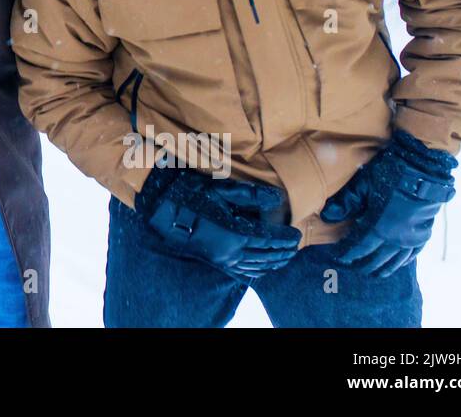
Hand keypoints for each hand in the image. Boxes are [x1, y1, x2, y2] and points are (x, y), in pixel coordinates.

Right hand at [136, 168, 300, 280]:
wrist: (163, 210)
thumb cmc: (192, 195)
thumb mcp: (222, 190)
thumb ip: (251, 195)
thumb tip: (276, 198)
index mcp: (236, 233)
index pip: (269, 239)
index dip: (285, 238)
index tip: (296, 234)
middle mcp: (232, 251)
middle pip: (266, 255)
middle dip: (283, 252)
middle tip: (296, 247)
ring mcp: (223, 258)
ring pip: (256, 266)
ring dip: (274, 263)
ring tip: (286, 258)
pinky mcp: (216, 261)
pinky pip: (242, 270)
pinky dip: (258, 270)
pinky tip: (264, 268)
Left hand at [320, 129, 455, 277]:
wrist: (425, 167)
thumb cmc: (390, 173)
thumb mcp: (363, 184)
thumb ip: (345, 202)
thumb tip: (327, 216)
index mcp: (379, 227)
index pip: (359, 247)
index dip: (348, 254)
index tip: (339, 258)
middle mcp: (396, 237)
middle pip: (377, 258)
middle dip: (363, 264)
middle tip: (353, 268)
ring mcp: (413, 237)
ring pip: (396, 260)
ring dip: (384, 268)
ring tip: (375, 274)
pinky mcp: (425, 232)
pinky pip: (414, 253)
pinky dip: (404, 260)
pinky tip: (400, 263)